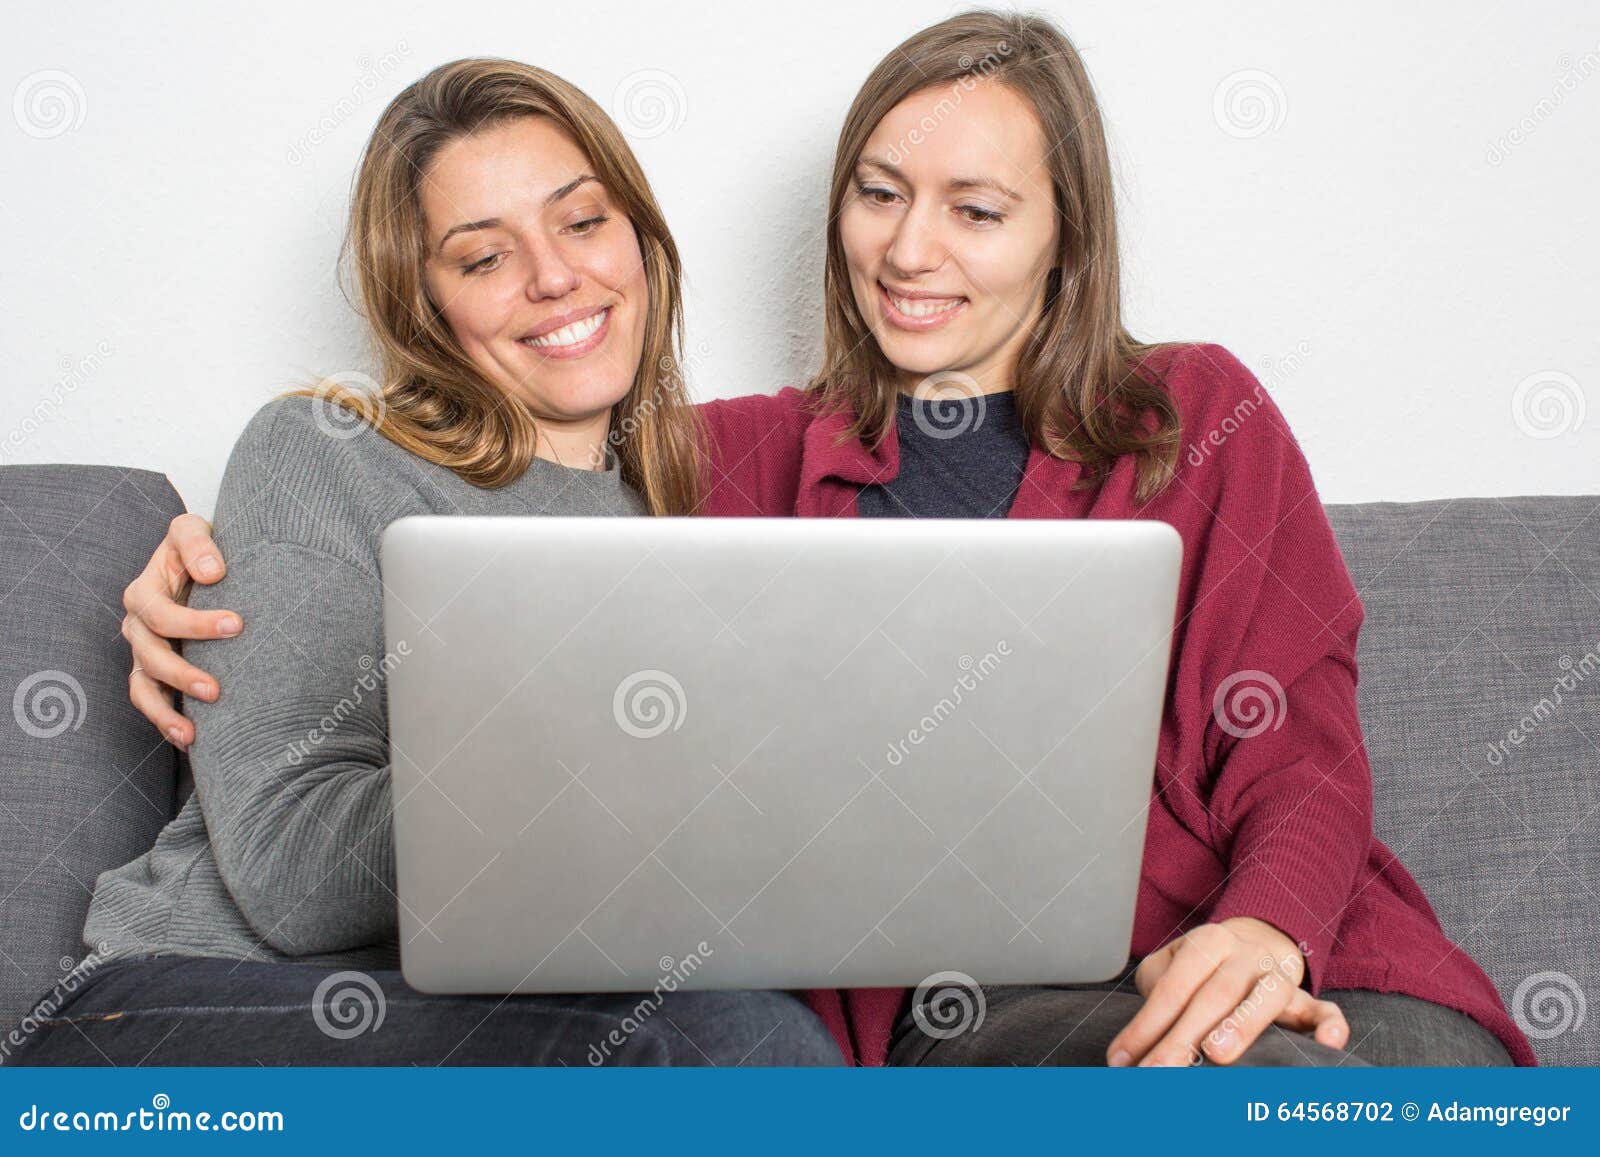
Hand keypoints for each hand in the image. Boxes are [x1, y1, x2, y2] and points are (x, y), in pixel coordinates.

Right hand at [121, 513, 238, 749]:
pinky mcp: (155, 671)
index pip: (160, 613)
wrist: (200, 563)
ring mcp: (143, 651)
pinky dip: (165, 721)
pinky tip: (190, 740)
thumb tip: (213, 571)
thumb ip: (198, 543)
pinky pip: (151, 701)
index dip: (193, 622)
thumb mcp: (192, 531)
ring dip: (165, 710)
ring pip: (144, 686)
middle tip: (217, 689)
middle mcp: (137, 624)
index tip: (236, 625)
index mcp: (144, 591)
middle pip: (150, 655)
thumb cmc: (198, 548)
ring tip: (193, 731)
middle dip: (182, 674)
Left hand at [1106, 917, 1349, 1065]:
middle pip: (1214, 995)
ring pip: (1267, 996)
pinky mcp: (1306, 998)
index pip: (1173, 988)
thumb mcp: (1170, 965)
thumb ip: (1155, 992)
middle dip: (1182, 1037)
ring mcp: (1279, 975)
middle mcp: (1245, 955)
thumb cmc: (1201, 968)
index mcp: (1207, 942)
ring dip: (1242, 1024)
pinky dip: (1330, 1025)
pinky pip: (1324, 1009)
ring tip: (1216, 1054)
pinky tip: (1328, 1044)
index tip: (1123, 1061)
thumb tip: (1132, 1047)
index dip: (1146, 1026)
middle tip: (1160, 1070)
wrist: (1254, 944)